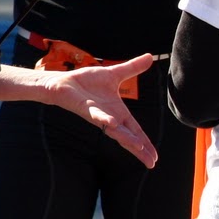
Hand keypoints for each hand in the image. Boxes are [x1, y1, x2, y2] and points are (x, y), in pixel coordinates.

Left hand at [46, 53, 158, 167]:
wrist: (63, 81)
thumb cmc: (86, 81)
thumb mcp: (114, 73)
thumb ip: (132, 68)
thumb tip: (150, 56)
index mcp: (118, 111)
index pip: (135, 130)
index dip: (145, 142)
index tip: (155, 156)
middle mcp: (109, 116)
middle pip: (128, 136)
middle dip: (139, 148)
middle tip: (151, 162)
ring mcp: (97, 114)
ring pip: (114, 130)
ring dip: (126, 138)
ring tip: (140, 148)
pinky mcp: (84, 108)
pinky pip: (96, 116)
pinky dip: (104, 119)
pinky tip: (113, 124)